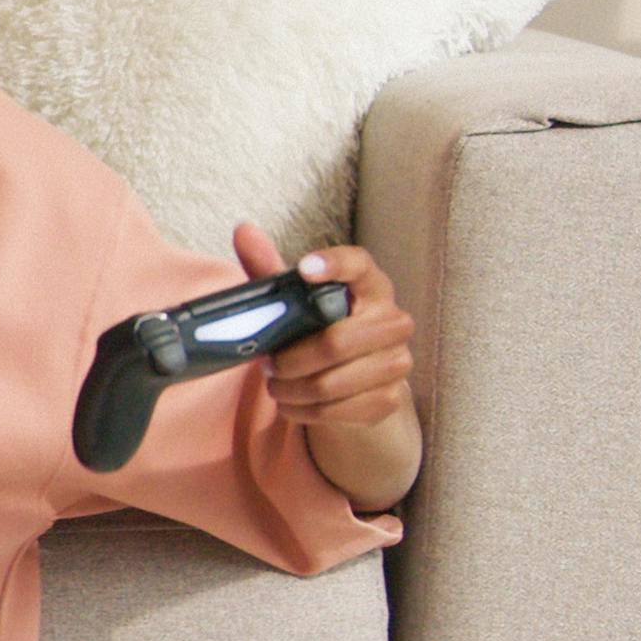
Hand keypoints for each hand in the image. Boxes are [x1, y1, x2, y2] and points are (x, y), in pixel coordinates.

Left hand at [234, 225, 421, 511]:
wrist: (356, 381)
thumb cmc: (320, 328)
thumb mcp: (294, 300)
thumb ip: (269, 269)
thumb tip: (243, 230)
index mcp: (369, 284)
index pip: (358, 265)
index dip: (333, 265)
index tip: (304, 269)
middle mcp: (393, 319)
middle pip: (336, 342)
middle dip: (291, 359)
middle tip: (269, 364)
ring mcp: (397, 361)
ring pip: (331, 382)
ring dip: (291, 388)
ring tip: (276, 384)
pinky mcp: (390, 399)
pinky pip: (335, 411)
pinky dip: (302, 410)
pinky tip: (292, 403)